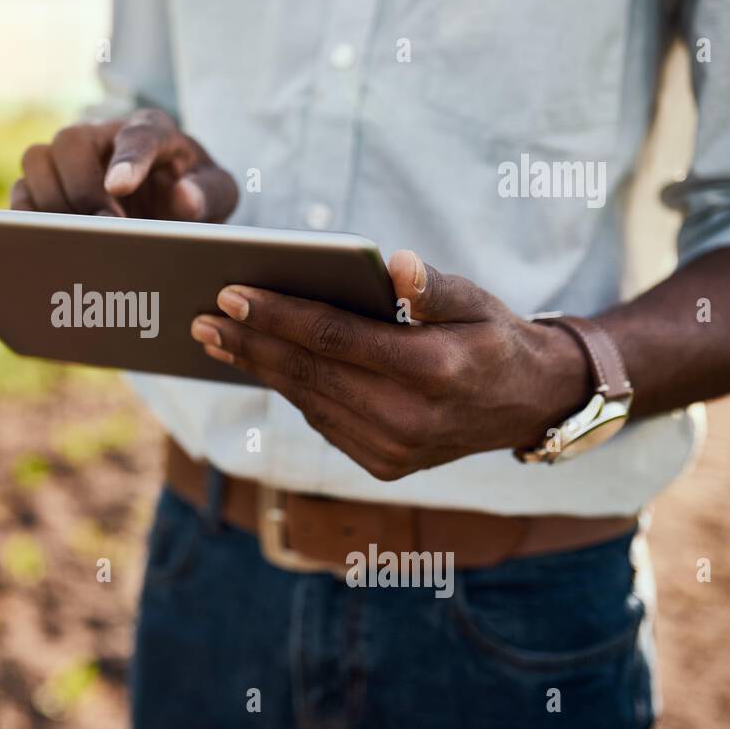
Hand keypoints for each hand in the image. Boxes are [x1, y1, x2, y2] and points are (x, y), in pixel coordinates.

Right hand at [11, 108, 236, 221]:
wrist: (170, 207)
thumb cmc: (192, 195)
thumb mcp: (217, 195)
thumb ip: (208, 194)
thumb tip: (184, 197)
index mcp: (151, 130)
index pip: (139, 135)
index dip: (127, 160)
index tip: (120, 187)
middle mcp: (102, 136)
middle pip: (71, 141)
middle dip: (84, 189)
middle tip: (105, 228)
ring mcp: (68, 160)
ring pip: (36, 160)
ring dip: (53, 203)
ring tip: (78, 239)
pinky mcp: (45, 186)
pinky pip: (19, 193)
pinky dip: (27, 218)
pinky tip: (47, 244)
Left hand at [189, 250, 593, 480]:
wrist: (528, 404)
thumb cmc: (493, 336)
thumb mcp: (477, 300)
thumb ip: (434, 285)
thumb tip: (394, 264)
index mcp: (431, 370)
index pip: (334, 337)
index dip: (278, 315)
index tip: (231, 293)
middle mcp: (407, 418)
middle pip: (308, 372)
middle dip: (249, 342)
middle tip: (201, 319)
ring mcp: (392, 449)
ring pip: (307, 400)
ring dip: (259, 367)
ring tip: (217, 338)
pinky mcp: (382, 464)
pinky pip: (321, 420)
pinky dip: (289, 390)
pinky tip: (261, 363)